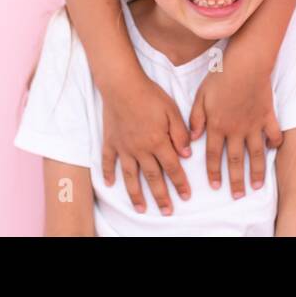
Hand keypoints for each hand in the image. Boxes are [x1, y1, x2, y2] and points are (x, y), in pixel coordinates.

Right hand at [100, 73, 192, 215]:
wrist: (122, 84)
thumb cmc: (149, 95)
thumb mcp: (172, 110)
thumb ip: (180, 134)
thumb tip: (187, 155)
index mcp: (158, 142)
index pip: (172, 168)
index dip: (180, 183)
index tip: (185, 196)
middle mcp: (140, 149)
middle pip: (153, 178)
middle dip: (161, 197)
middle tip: (167, 211)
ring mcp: (124, 147)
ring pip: (131, 176)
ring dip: (136, 194)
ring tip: (140, 208)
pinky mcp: (111, 141)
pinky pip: (108, 161)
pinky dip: (108, 174)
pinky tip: (110, 184)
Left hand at [189, 53, 282, 198]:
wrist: (245, 64)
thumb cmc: (219, 76)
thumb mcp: (200, 96)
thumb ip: (196, 119)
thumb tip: (191, 139)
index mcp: (217, 126)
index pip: (214, 155)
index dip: (214, 172)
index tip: (215, 187)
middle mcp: (236, 130)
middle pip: (236, 160)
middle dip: (236, 180)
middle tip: (237, 196)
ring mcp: (254, 124)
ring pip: (256, 154)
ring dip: (257, 172)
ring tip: (256, 186)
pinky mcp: (268, 116)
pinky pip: (274, 134)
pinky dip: (275, 143)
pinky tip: (273, 150)